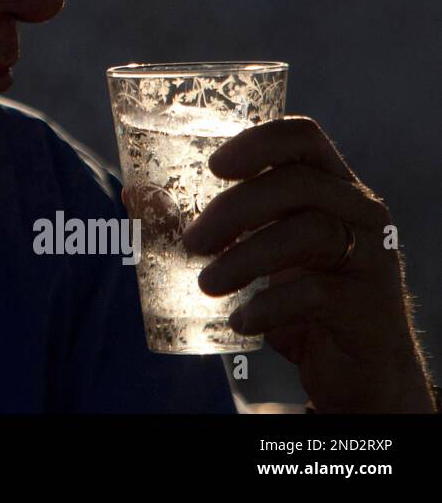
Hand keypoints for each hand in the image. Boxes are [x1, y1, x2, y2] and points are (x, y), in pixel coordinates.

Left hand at [180, 116, 436, 412]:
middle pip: (298, 183)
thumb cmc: (300, 297)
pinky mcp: (370, 305)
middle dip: (234, 209)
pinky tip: (240, 321)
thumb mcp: (255, 255)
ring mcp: (372, 256)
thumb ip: (203, 224)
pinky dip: (270, 306)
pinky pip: (319, 293)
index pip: (303, 137)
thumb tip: (136, 195)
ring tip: (206, 284)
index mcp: (330, 185)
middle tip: (191, 243)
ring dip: (246, 258)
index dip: (258, 142)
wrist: (359, 370)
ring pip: (310, 233)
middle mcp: (359, 211)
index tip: (213, 166)